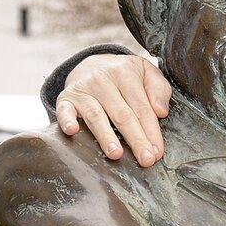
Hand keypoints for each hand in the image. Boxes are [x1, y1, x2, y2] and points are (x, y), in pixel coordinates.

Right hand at [55, 52, 171, 166]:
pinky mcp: (65, 98)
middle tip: (145, 160)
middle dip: (135, 139)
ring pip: (96, 115)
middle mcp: (103, 79)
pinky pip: (64, 110)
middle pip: (122, 114)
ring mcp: (83, 89)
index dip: (151, 131)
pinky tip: (72, 131)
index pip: (141, 107)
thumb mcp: (146, 73)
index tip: (157, 152)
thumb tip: (161, 111)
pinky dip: (66, 120)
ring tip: (116, 154)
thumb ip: (159, 89)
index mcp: (126, 73)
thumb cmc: (123, 76)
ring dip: (106, 136)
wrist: (90, 65)